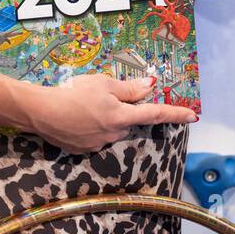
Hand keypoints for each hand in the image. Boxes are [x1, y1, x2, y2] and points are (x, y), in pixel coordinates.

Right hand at [26, 74, 197, 154]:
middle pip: (127, 120)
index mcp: (122, 116)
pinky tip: (74, 117)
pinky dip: (90, 126)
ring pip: (111, 128)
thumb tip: (150, 86)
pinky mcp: (84, 150)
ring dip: (103, 117)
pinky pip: (95, 136)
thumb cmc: (73, 93)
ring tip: (81, 104)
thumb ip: (128, 88)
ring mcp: (99, 144)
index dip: (175, 113)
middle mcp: (114, 134)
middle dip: (120, 109)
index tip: (193, 115)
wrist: (41, 112)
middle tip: (99, 95)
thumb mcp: (103, 83)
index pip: (155, 114)